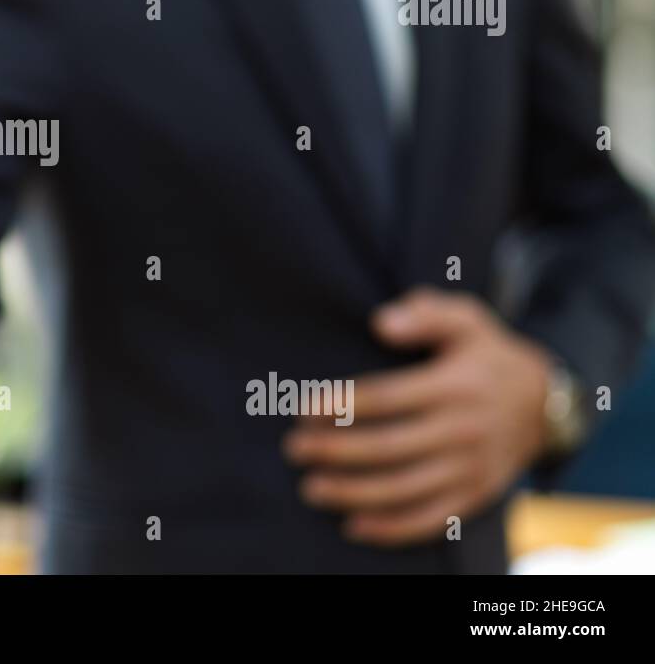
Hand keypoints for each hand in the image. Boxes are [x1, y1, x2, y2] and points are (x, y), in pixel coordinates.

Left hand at [282, 286, 551, 546]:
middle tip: (295, 449)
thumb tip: (381, 323)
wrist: (547, 405)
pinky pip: (432, 519)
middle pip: (389, 447)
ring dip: (354, 493)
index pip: (388, 399)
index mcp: (455, 386)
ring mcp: (471, 468)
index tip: (304, 411)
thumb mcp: (466, 319)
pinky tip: (353, 525)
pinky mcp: (476, 496)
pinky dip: (392, 528)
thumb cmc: (486, 355)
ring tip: (311, 488)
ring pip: (405, 488)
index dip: (343, 406)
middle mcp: (464, 430)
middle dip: (336, 451)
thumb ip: (425, 314)